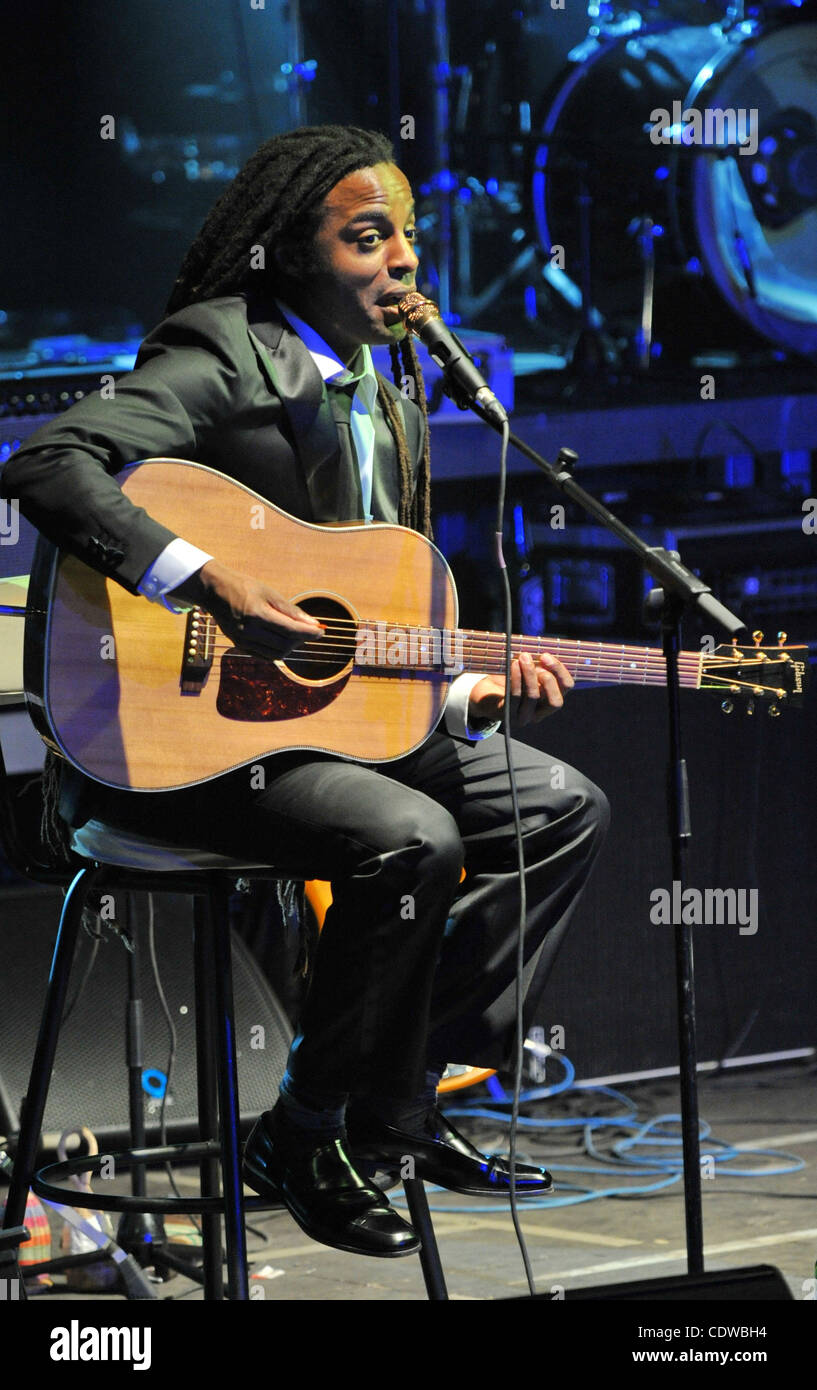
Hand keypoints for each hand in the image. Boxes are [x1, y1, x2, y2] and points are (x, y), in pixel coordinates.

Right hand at [170, 559, 322, 658]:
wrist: (214, 591)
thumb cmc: (244, 587)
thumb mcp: (269, 593)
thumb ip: (291, 610)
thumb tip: (312, 623)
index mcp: (257, 614)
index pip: (290, 630)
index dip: (309, 633)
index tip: (321, 631)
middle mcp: (248, 631)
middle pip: (285, 645)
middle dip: (301, 640)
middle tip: (309, 630)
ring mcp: (242, 641)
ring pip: (276, 654)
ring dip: (291, 646)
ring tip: (295, 633)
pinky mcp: (239, 645)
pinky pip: (265, 655)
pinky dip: (278, 650)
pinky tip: (282, 638)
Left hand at [467, 651, 573, 726]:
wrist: (487, 694)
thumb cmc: (512, 679)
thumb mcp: (529, 672)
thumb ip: (539, 665)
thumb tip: (545, 654)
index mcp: (551, 699)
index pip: (566, 687)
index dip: (560, 671)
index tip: (547, 655)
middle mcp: (541, 712)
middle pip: (556, 701)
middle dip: (550, 678)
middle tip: (540, 658)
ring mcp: (525, 717)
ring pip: (534, 696)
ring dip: (530, 674)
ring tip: (523, 657)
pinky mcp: (509, 715)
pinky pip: (515, 696)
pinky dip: (516, 678)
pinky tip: (514, 665)